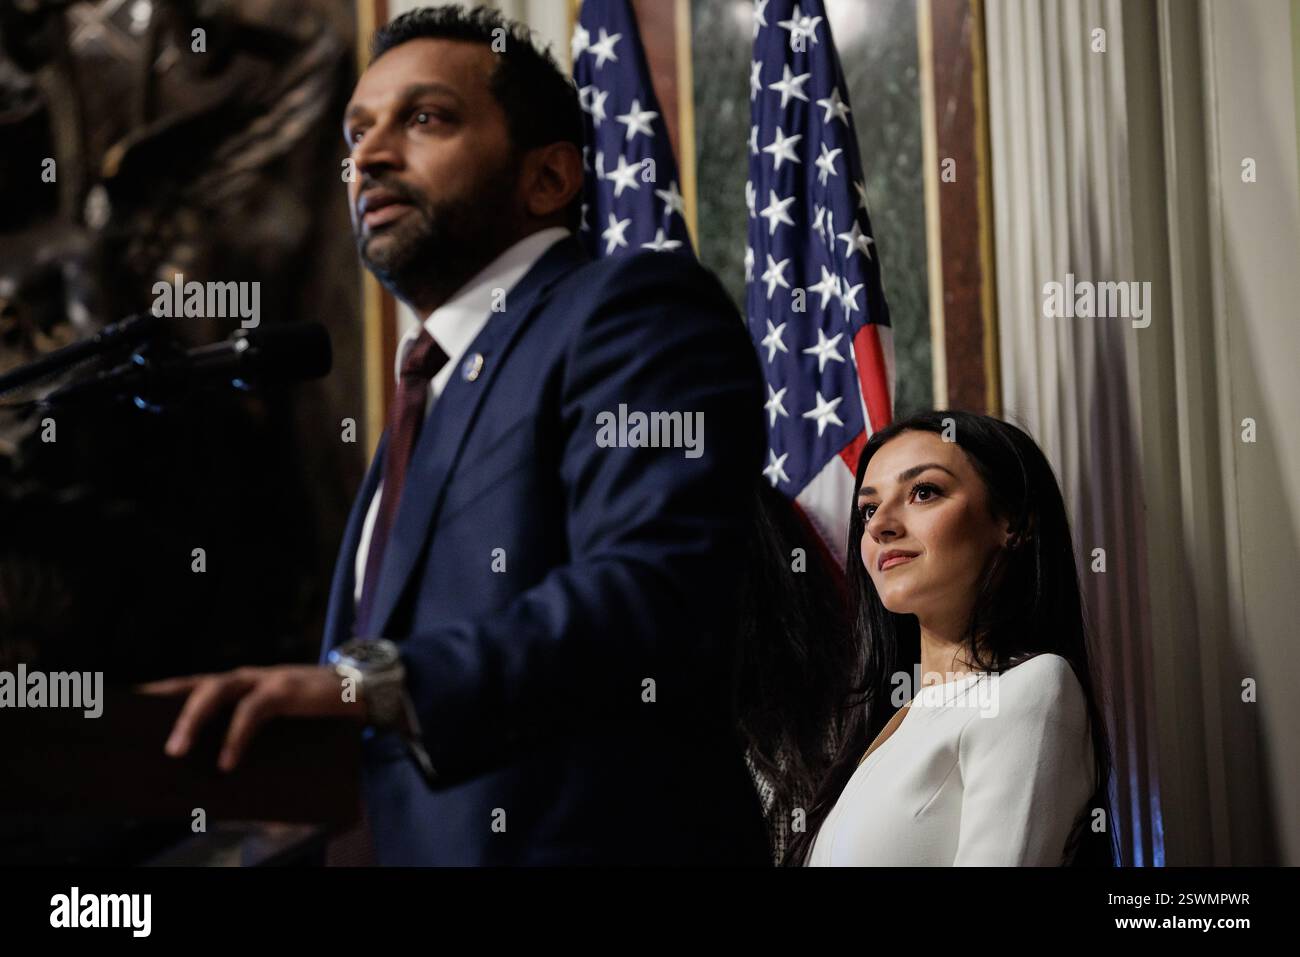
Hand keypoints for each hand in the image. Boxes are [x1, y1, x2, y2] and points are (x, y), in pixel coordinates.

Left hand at [138, 665, 366, 771]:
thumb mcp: (278, 723)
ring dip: (192, 719)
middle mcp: (247, 677)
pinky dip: (236, 735)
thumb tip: (218, 768)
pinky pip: (253, 710)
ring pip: (216, 690)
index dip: (160, 692)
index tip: (127, 704)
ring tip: (177, 750)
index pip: (192, 685)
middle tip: (147, 739)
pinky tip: (228, 760)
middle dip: (167, 709)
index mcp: (242, 685)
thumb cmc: (316, 711)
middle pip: (196, 685)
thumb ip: (250, 733)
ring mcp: (266, 679)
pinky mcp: (286, 688)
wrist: (363, 692)